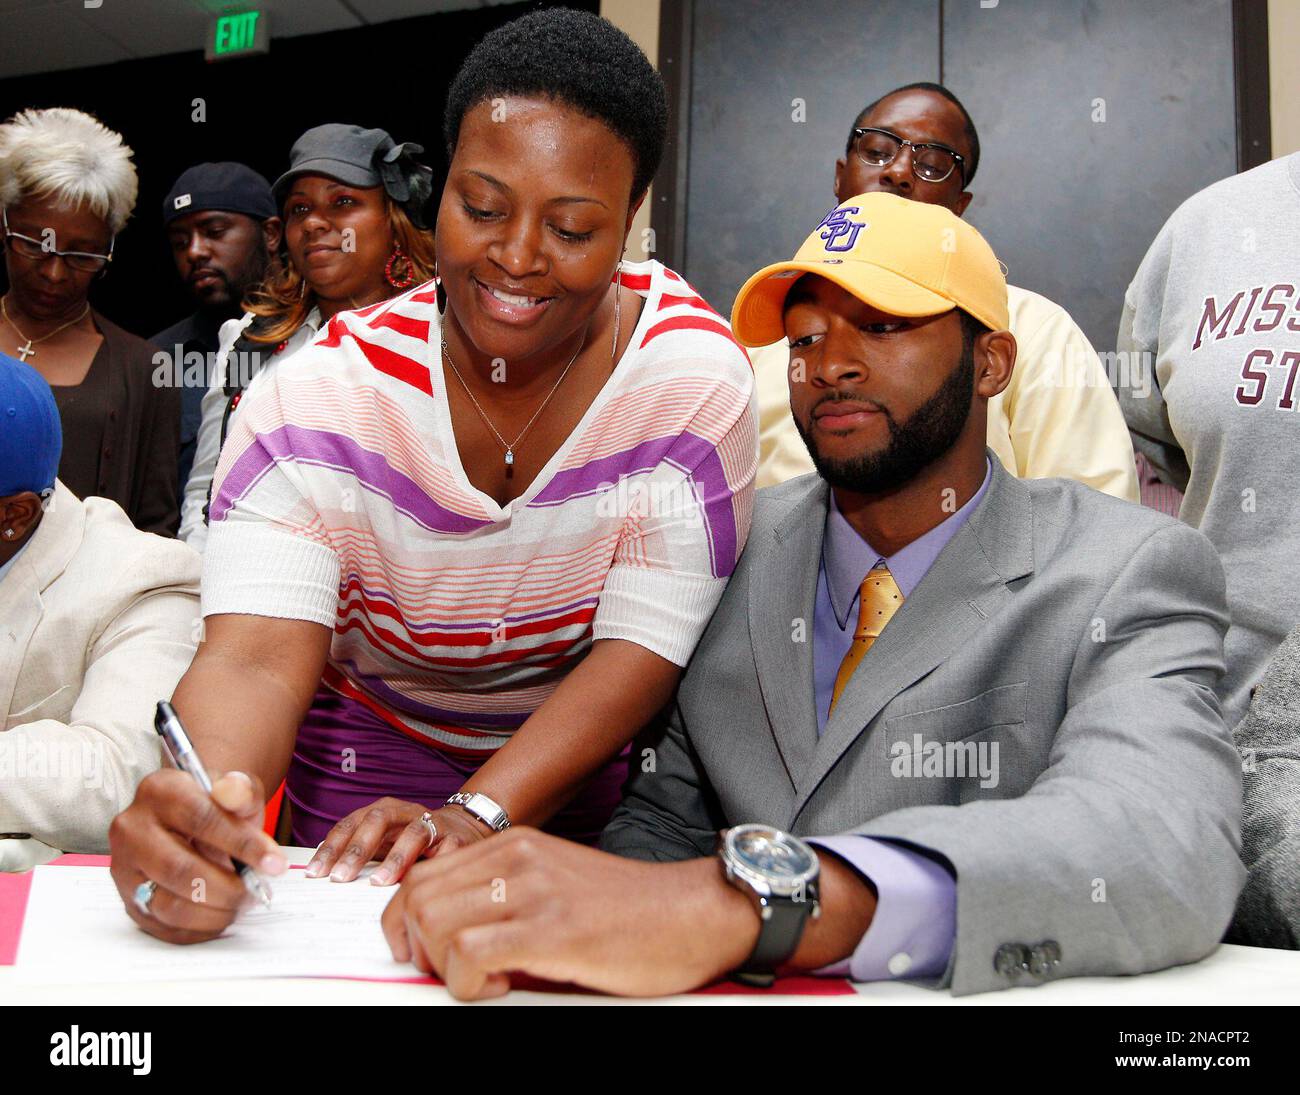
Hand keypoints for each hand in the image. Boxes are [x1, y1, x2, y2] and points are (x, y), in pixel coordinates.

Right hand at [108, 768, 287, 943]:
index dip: (242, 845)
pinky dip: (200, 928)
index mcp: (160, 790)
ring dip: (215, 912)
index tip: (274, 864)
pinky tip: (222, 914)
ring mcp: (125, 868)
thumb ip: (240, 790)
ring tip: (241, 903)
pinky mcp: (128, 900)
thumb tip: (234, 793)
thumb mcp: (235, 788)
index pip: (201, 819)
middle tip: (256, 891)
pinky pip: (163, 926)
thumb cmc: (214, 805)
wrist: (188, 819)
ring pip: (169, 904)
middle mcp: (132, 829)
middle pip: (180, 869)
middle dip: (229, 887)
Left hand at [307, 800, 491, 884]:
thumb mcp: (384, 843)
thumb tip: (321, 874)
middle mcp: (405, 812)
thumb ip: (359, 854)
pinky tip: (420, 883)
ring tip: (378, 882)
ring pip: (413, 832)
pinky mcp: (456, 838)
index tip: (315, 873)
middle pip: (377, 822)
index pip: (350, 825)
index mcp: (381, 811)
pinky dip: (431, 864)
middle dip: (357, 849)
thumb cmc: (414, 841)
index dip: (331, 848)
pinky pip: (444, 850)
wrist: (463, 827)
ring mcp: (432, 823)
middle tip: (339, 877)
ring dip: (395, 857)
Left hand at [381, 827, 760, 999]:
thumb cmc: (631, 915)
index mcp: (518, 845)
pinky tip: (504, 985)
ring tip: (485, 978)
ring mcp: (534, 889)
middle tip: (452, 973)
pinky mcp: (551, 928)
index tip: (425, 954)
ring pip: (435, 923)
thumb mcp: (556, 889)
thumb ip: (506, 898)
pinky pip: (469, 953)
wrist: (692, 915)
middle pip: (418, 898)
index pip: (424, 875)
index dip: (408, 922)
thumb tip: (448, 939)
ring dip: (445, 966)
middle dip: (417, 946)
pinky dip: (470, 982)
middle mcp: (519, 857)